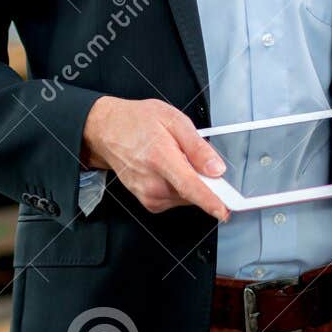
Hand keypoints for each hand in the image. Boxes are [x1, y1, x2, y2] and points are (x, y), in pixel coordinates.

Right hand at [80, 95, 230, 221]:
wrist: (107, 131)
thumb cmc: (137, 122)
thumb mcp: (174, 120)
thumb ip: (198, 147)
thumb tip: (216, 168)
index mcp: (161, 159)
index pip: (190, 187)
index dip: (210, 200)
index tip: (224, 210)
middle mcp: (152, 182)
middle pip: (193, 192)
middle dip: (203, 178)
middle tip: (190, 155)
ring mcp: (148, 195)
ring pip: (187, 197)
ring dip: (190, 181)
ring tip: (174, 158)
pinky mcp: (148, 202)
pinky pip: (177, 199)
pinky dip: (180, 186)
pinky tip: (169, 169)